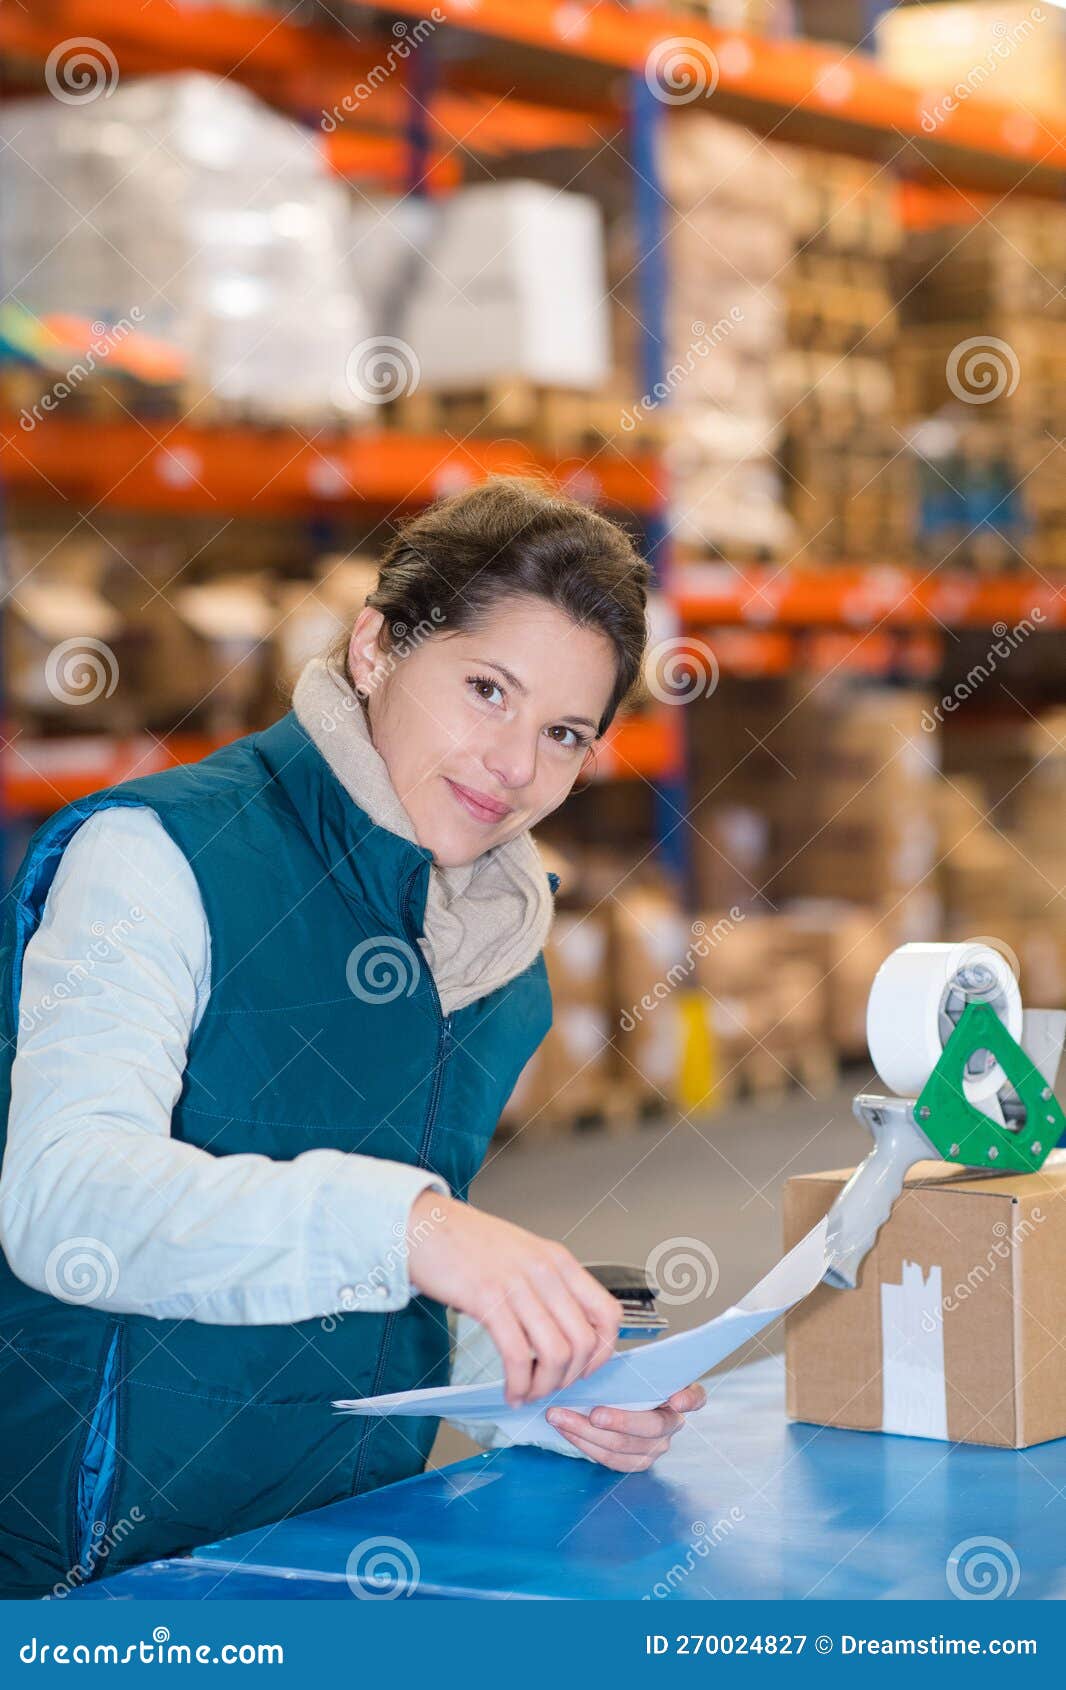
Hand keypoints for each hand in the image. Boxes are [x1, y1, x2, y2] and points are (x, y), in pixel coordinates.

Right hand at [406, 1190, 620, 1407]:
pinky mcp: (487, 1299)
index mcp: (559, 1260)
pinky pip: (516, 1355)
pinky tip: (510, 1391)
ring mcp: (517, 1284)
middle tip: (551, 1388)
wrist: (424, 1224)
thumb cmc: (468, 1243)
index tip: (585, 1369)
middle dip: (570, 1377)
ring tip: (528, 1394)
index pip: (607, 1314)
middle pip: (584, 1341)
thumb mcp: (523, 1255)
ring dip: (544, 1386)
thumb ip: (548, 1286)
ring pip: (555, 1353)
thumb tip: (564, 1332)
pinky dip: (518, 1384)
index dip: (603, 1352)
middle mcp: (545, 1271)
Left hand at [544, 1381, 706, 1470]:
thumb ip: (631, 1365)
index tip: (676, 1398)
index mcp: (680, 1396)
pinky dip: (585, 1444)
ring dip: (588, 1432)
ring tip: (561, 1417)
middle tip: (594, 1413)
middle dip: (620, 1421)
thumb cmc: (627, 1380)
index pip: (695, 1397)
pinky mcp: (637, 1462)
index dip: (689, 1399)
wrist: (616, 1401)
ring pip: (624, 1446)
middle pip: (651, 1427)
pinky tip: (567, 1430)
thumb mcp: (634, 1367)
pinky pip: (611, 1460)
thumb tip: (603, 1349)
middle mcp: (672, 1424)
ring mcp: (655, 1447)